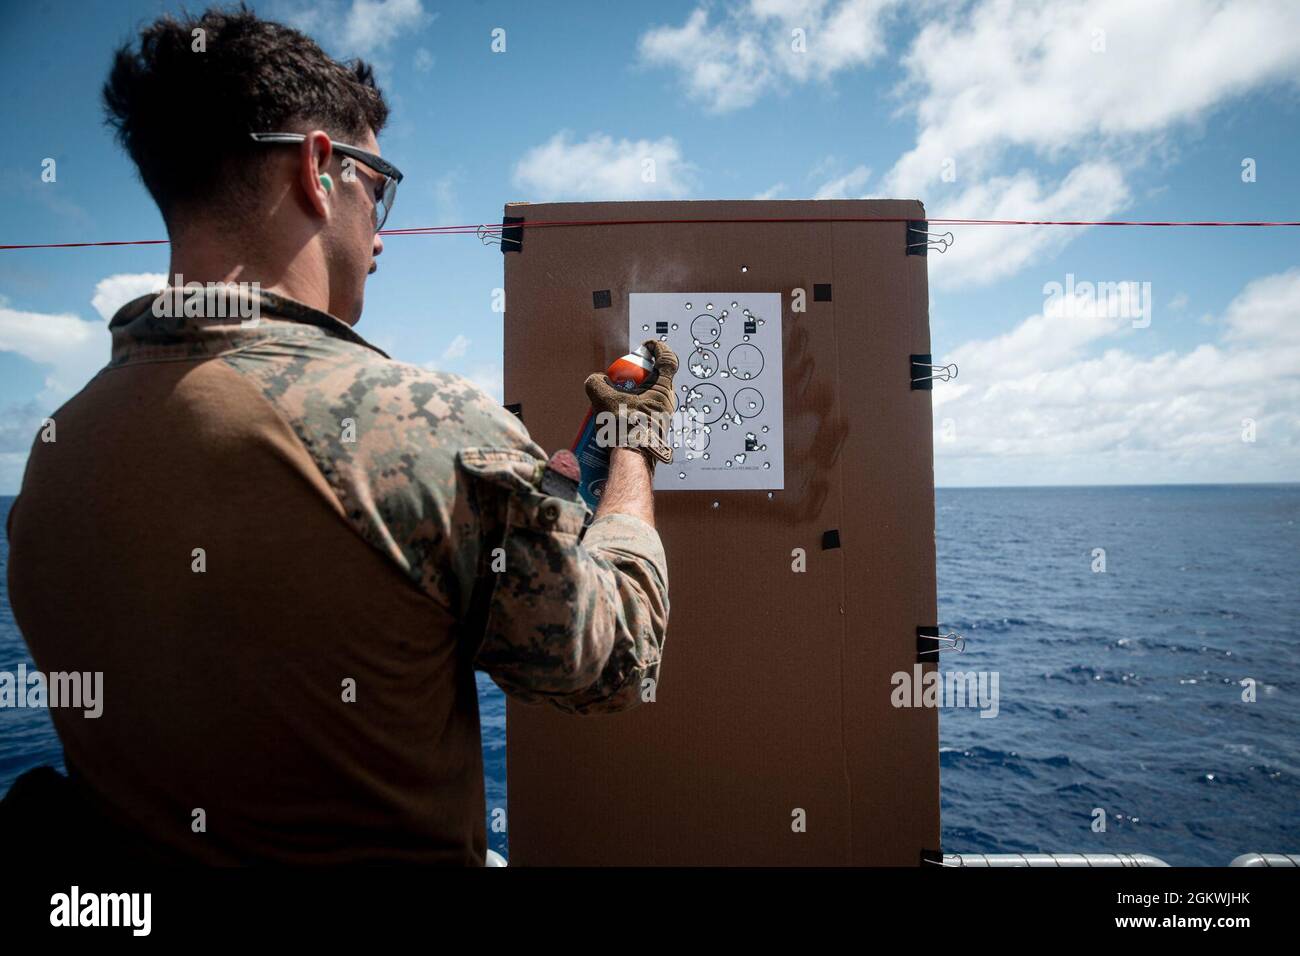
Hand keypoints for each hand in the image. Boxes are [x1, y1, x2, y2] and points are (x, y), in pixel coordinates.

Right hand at [584, 340, 678, 464]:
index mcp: (663, 389)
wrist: (633, 459)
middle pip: (656, 378)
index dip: (658, 348)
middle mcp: (668, 401)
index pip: (668, 359)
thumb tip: (597, 380)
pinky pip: (647, 410)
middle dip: (638, 374)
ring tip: (615, 400)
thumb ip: (597, 382)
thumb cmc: (624, 428)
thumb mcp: (603, 399)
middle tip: (622, 377)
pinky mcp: (657, 428)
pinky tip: (617, 416)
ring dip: (634, 393)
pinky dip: (633, 407)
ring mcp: (665, 416)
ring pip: (650, 395)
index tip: (645, 346)